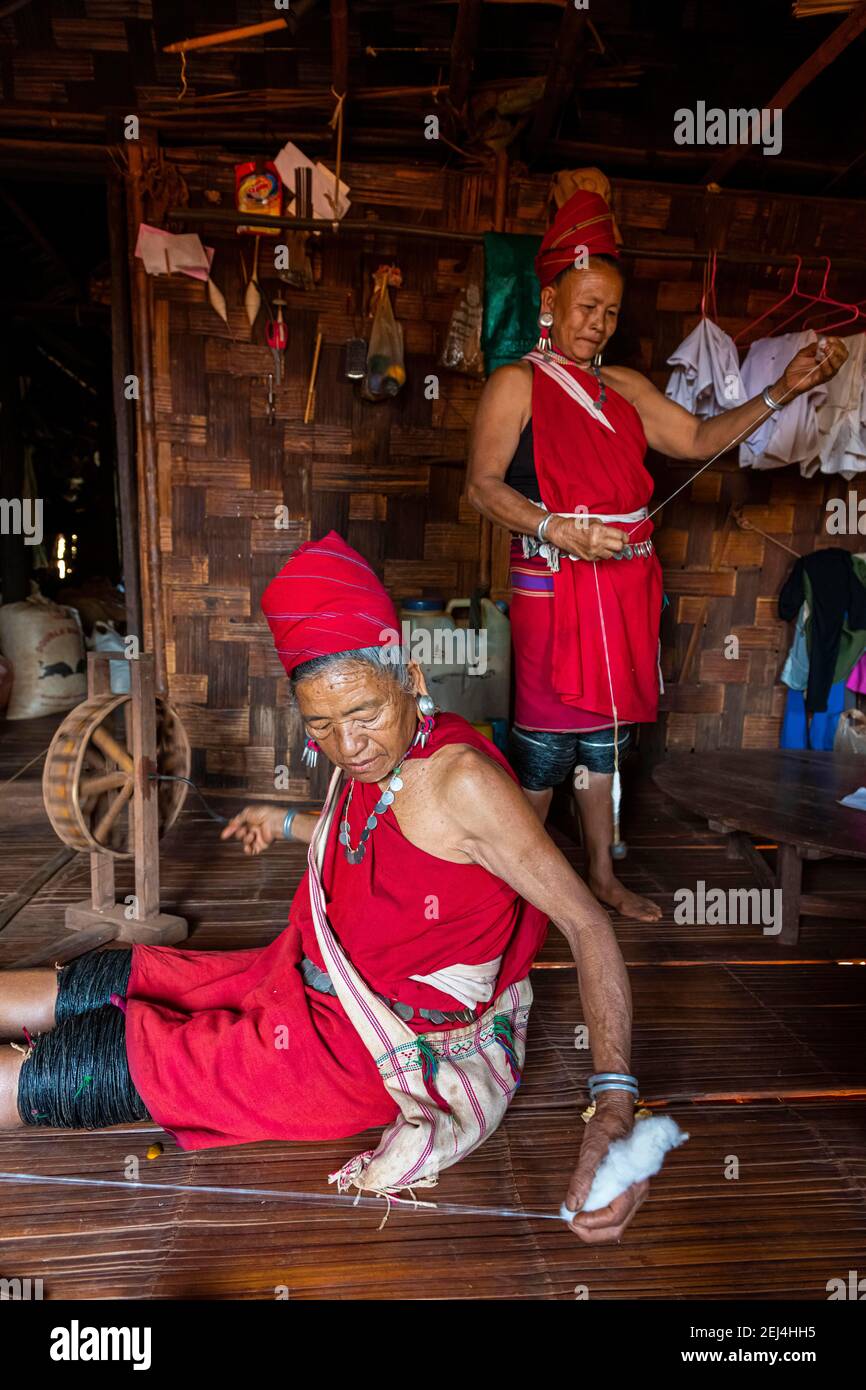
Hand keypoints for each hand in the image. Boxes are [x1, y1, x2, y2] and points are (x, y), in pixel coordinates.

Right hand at [220, 804, 286, 854]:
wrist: (276, 822)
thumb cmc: (265, 814)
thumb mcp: (247, 813)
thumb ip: (237, 820)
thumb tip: (230, 825)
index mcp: (250, 819)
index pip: (237, 825)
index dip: (231, 829)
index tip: (224, 834)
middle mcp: (253, 828)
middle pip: (239, 834)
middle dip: (239, 833)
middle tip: (243, 830)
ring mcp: (257, 837)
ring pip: (245, 842)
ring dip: (246, 839)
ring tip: (252, 834)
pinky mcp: (262, 844)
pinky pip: (252, 850)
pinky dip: (248, 850)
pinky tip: (248, 847)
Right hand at [546, 513, 627, 561]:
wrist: (561, 532)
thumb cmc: (575, 525)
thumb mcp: (593, 521)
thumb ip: (605, 527)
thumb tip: (615, 533)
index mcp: (599, 531)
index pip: (621, 537)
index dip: (625, 537)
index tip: (625, 537)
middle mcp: (597, 542)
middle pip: (619, 547)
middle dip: (619, 544)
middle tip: (617, 541)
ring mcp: (593, 551)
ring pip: (611, 555)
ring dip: (610, 550)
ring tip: (605, 545)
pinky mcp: (589, 558)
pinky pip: (601, 558)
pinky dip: (601, 554)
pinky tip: (597, 548)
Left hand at [562, 1093, 648, 1243]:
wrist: (617, 1115)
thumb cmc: (607, 1128)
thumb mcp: (592, 1150)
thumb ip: (583, 1178)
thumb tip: (572, 1205)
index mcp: (633, 1182)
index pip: (615, 1215)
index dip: (593, 1222)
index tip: (573, 1219)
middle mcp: (638, 1192)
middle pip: (617, 1227)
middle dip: (592, 1232)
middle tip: (571, 1224)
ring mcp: (633, 1193)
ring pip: (616, 1224)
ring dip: (594, 1228)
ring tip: (574, 1219)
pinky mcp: (626, 1191)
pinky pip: (614, 1214)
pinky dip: (598, 1218)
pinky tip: (584, 1211)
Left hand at [774, 335, 847, 403]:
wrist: (788, 379)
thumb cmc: (797, 367)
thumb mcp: (805, 352)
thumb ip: (815, 346)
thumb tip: (823, 341)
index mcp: (828, 358)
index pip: (841, 349)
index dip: (837, 342)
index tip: (829, 338)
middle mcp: (830, 366)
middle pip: (843, 356)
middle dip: (837, 348)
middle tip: (828, 344)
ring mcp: (826, 373)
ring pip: (837, 364)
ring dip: (832, 355)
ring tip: (825, 349)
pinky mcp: (820, 379)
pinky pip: (827, 372)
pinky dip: (825, 364)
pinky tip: (821, 358)